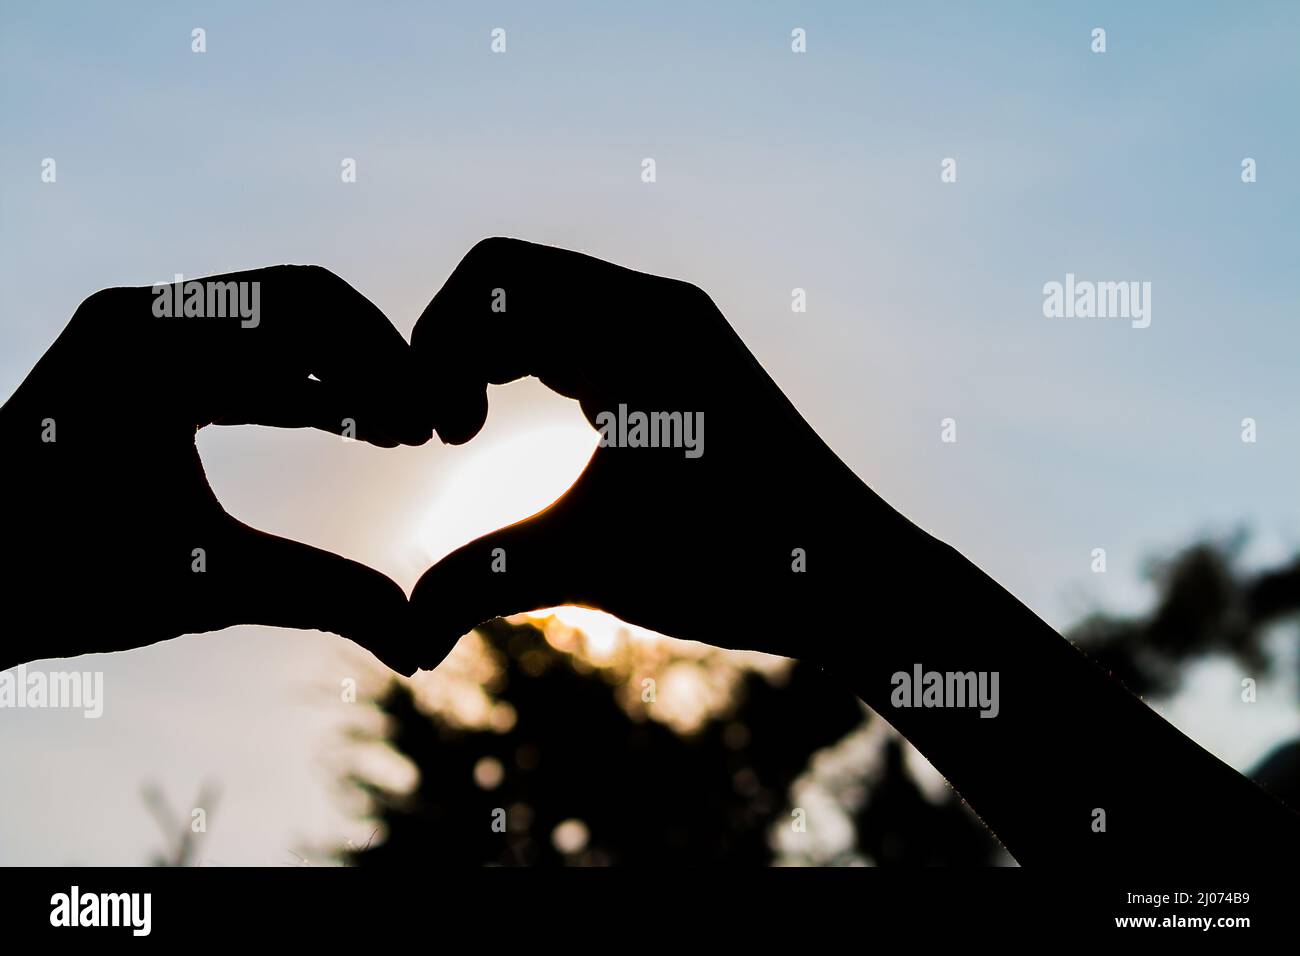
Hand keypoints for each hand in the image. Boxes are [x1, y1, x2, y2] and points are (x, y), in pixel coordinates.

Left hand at [0, 266, 428, 672]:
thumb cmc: (62, 583)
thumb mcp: (208, 586)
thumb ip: (324, 596)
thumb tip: (418, 647)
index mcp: (155, 347)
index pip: (309, 311)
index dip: (387, 366)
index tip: (433, 430)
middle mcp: (143, 319)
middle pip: (300, 304)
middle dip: (374, 364)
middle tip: (426, 427)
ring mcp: (136, 335)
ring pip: (276, 326)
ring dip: (343, 374)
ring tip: (400, 434)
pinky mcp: (137, 362)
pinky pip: (243, 353)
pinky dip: (301, 385)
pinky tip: (355, 426)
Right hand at [410, 238, 911, 665]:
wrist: (851, 577)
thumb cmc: (736, 567)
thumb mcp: (591, 569)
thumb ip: (481, 584)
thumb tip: (402, 644)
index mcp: (640, 327)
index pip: (496, 274)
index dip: (433, 347)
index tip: (436, 440)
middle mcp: (658, 307)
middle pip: (509, 275)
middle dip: (451, 347)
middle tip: (439, 436)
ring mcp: (672, 328)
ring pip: (541, 300)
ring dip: (486, 354)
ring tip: (467, 436)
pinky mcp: (677, 357)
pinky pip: (575, 327)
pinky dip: (525, 363)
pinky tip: (512, 431)